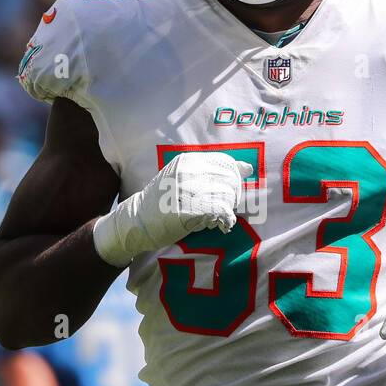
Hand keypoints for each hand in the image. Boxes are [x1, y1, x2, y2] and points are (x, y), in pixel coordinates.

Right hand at [92, 152, 253, 266]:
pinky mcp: (186, 210)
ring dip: (228, 210)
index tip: (230, 192)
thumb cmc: (164, 201)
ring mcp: (185, 191)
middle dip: (233, 196)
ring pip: (225, 196)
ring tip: (218, 217)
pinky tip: (218, 225)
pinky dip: (224, 220)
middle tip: (224, 208)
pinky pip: (218, 211)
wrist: (137, 221)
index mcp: (187, 161)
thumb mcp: (186, 179)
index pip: (224, 163)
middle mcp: (186, 172)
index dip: (233, 179)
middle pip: (228, 180)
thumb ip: (215, 172)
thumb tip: (248, 168)